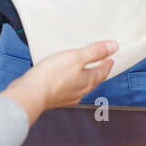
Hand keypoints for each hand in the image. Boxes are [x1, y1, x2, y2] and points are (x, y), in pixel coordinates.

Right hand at [0, 40, 116, 123]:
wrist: (30, 94)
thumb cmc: (52, 76)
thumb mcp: (76, 57)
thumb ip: (95, 52)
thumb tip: (114, 46)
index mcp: (88, 81)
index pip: (102, 72)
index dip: (107, 64)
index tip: (110, 59)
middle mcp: (80, 91)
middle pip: (93, 80)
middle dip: (97, 72)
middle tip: (100, 64)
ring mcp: (67, 97)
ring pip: (80, 86)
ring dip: (84, 78)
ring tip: (82, 70)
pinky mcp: (54, 98)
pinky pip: (67, 89)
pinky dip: (69, 82)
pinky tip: (63, 79)